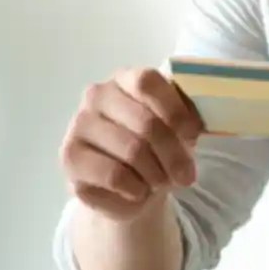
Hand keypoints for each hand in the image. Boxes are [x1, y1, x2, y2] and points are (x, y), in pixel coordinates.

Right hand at [60, 68, 203, 221]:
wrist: (130, 186)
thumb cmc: (157, 148)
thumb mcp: (177, 128)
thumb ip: (187, 117)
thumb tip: (197, 124)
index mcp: (125, 79)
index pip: (148, 82)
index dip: (175, 110)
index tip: (193, 136)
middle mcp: (97, 96)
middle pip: (145, 123)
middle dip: (174, 155)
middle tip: (186, 176)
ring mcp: (79, 125)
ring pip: (132, 152)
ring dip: (156, 175)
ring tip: (160, 182)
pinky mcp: (70, 158)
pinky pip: (114, 176)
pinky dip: (136, 189)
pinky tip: (137, 190)